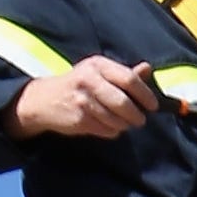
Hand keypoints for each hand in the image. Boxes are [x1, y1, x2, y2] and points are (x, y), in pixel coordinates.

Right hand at [4, 57, 158, 139]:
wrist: (43, 100)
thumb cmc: (79, 85)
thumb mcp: (99, 73)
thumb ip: (124, 73)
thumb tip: (147, 68)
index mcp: (97, 65)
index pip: (129, 79)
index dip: (145, 94)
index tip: (153, 106)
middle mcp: (88, 79)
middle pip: (124, 102)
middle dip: (137, 115)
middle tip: (140, 120)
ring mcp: (82, 100)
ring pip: (117, 119)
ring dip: (124, 125)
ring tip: (121, 122)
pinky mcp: (78, 118)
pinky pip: (106, 130)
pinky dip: (112, 131)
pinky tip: (106, 125)